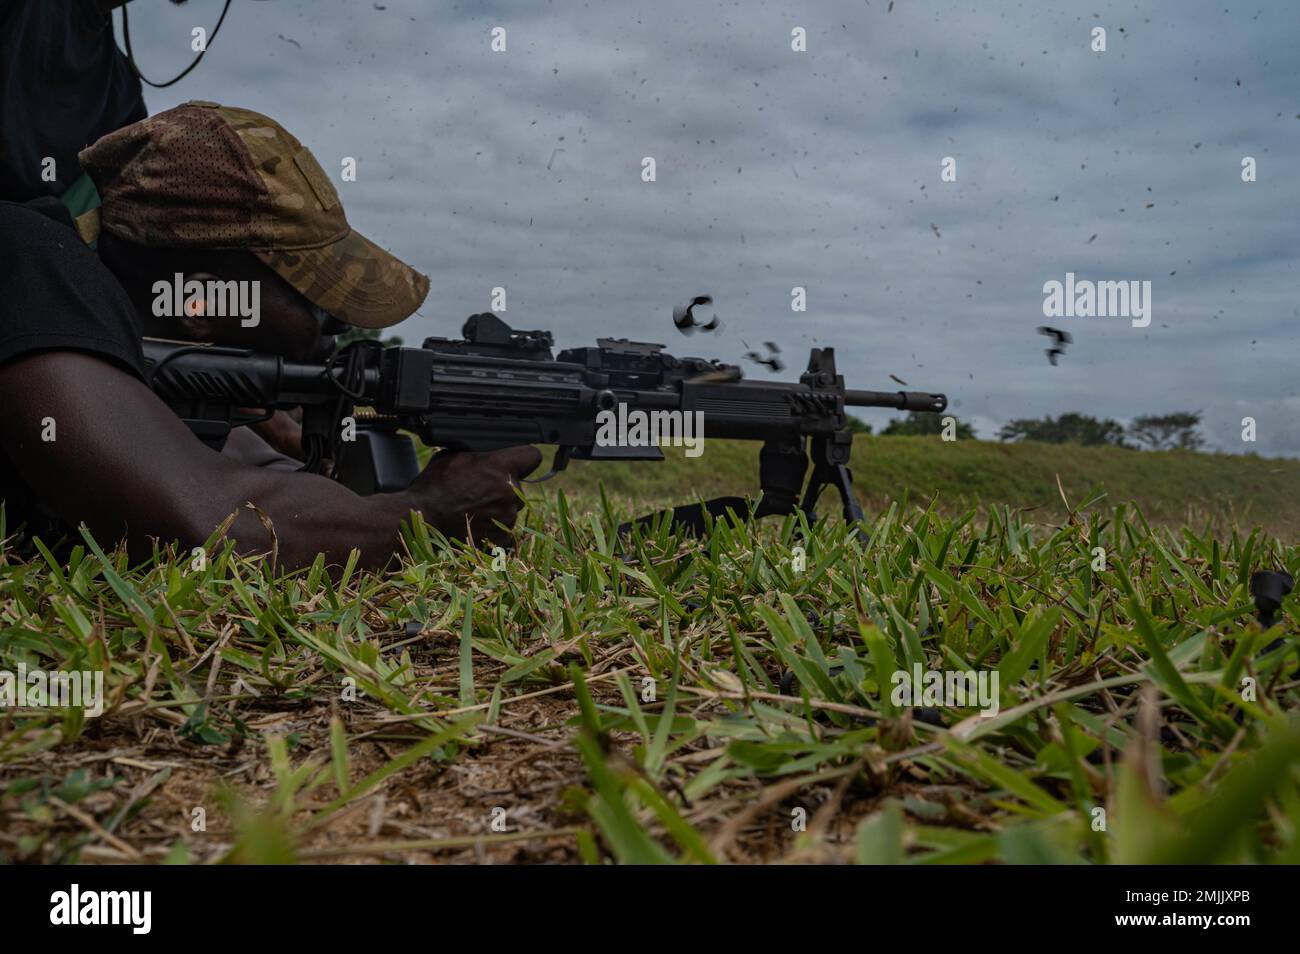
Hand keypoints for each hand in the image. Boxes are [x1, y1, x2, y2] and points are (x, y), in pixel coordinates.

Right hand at [409, 446, 541, 547]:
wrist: (424, 520)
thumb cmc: (435, 485)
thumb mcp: (454, 455)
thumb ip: (479, 453)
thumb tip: (487, 451)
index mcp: (502, 467)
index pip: (531, 455)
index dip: (523, 457)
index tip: (516, 461)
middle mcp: (511, 491)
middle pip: (519, 485)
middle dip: (504, 486)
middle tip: (479, 489)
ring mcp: (508, 516)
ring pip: (511, 508)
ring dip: (498, 507)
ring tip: (472, 507)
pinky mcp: (502, 537)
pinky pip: (505, 529)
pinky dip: (493, 527)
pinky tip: (475, 522)